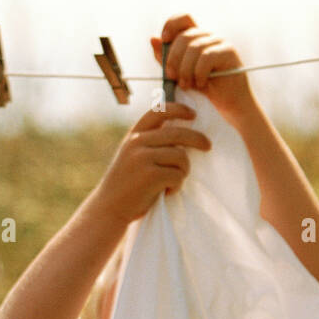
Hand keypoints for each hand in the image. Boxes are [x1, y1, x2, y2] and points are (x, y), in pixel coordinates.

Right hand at [91, 102, 211, 224]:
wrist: (109, 208)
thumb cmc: (127, 184)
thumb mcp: (132, 156)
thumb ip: (150, 143)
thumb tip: (185, 135)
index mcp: (134, 135)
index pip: (158, 112)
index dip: (178, 110)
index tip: (193, 114)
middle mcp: (137, 142)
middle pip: (178, 133)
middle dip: (198, 139)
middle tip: (208, 146)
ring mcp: (143, 158)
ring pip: (181, 156)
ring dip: (183, 171)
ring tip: (173, 182)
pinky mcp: (151, 175)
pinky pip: (178, 175)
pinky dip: (177, 185)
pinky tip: (166, 192)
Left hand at [150, 14, 254, 120]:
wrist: (229, 104)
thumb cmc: (205, 88)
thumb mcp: (179, 73)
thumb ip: (165, 58)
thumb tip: (153, 38)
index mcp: (197, 37)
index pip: (183, 18)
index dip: (171, 25)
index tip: (164, 40)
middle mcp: (209, 36)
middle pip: (184, 36)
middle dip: (173, 58)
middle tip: (171, 76)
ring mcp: (220, 42)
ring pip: (194, 47)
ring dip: (185, 69)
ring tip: (186, 85)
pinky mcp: (229, 52)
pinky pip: (206, 57)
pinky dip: (199, 73)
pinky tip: (201, 84)